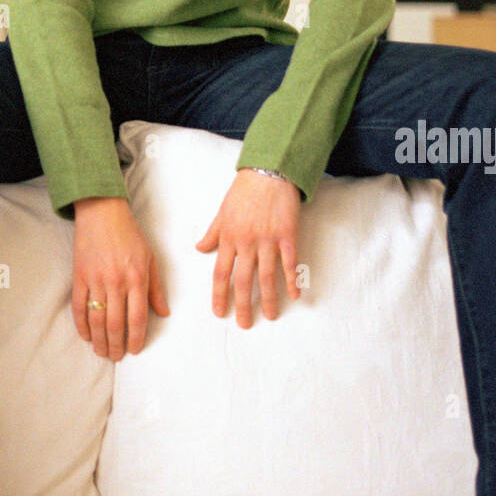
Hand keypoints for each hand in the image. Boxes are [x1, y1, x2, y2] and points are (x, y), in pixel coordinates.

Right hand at [71, 197, 169, 360]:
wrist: (102, 213)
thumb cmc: (129, 234)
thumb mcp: (150, 258)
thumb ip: (156, 288)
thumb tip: (164, 312)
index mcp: (137, 278)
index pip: (138, 318)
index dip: (137, 338)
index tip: (135, 349)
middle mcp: (117, 282)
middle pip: (116, 324)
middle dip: (116, 345)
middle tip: (116, 356)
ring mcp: (96, 280)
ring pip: (97, 319)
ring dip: (99, 340)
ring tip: (101, 351)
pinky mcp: (80, 276)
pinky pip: (79, 306)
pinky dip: (82, 324)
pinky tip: (86, 335)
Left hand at [196, 169, 300, 326]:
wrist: (268, 171)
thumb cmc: (244, 190)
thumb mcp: (222, 211)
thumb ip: (212, 232)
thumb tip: (199, 248)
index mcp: (228, 237)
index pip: (220, 272)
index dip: (219, 294)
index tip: (219, 312)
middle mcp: (246, 241)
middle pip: (242, 280)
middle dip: (242, 305)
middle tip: (244, 324)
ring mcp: (267, 239)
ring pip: (266, 276)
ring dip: (268, 298)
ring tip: (270, 316)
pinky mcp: (287, 234)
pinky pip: (289, 262)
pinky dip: (292, 280)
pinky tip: (295, 295)